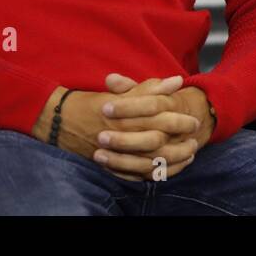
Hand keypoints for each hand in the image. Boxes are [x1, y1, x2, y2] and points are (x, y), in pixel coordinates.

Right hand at [31, 75, 200, 181]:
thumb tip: (176, 81)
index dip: (179, 120)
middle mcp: (121, 134)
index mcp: (125, 114)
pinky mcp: (111, 166)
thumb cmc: (93, 103)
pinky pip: (137, 175)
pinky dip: (155, 173)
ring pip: (150, 161)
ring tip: (189, 154)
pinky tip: (169, 169)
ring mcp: (116, 153)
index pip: (158, 118)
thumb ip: (149, 88)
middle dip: (179, 141)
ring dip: (173, 159)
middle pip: (157, 141)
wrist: (59, 120)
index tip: (193, 120)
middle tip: (195, 138)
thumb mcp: (120, 93)